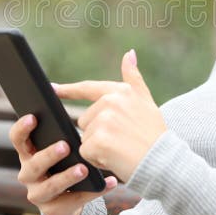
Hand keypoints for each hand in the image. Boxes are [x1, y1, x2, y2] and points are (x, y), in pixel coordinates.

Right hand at [9, 113, 117, 214]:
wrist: (63, 201)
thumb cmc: (63, 163)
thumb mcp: (57, 150)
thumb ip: (61, 135)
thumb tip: (81, 117)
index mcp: (27, 154)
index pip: (17, 139)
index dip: (22, 129)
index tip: (33, 117)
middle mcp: (27, 174)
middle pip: (34, 164)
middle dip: (49, 155)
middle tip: (65, 146)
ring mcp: (38, 194)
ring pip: (51, 186)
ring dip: (67, 177)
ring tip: (84, 169)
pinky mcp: (53, 210)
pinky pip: (75, 200)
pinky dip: (94, 191)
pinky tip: (110, 183)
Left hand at [54, 49, 166, 182]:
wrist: (163, 162)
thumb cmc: (154, 134)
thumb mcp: (146, 101)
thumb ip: (133, 77)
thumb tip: (129, 53)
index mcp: (120, 91)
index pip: (88, 88)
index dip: (68, 89)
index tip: (52, 88)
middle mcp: (110, 102)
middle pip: (85, 119)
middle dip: (97, 133)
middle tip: (121, 140)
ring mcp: (103, 120)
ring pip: (85, 136)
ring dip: (97, 147)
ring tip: (120, 149)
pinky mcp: (98, 140)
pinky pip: (85, 152)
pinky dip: (96, 159)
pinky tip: (115, 158)